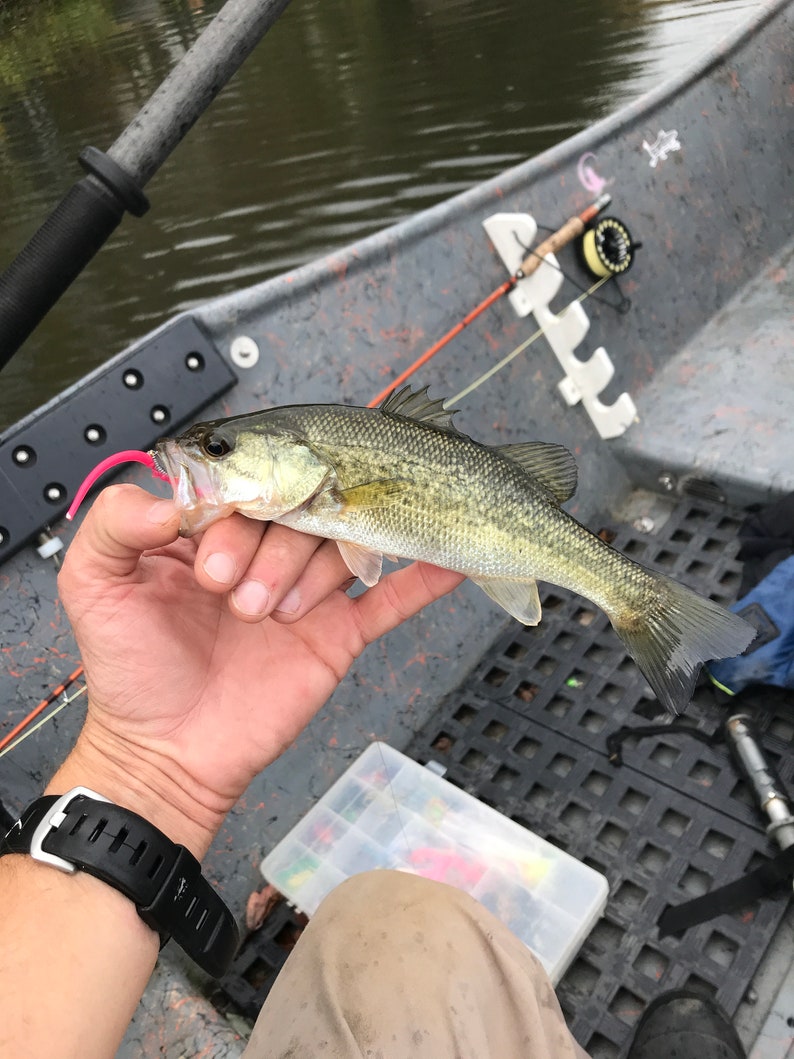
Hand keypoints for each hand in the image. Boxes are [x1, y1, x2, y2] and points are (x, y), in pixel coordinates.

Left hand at [56, 485, 462, 854]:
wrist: (167, 756)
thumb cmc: (130, 673)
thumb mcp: (93, 586)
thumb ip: (115, 522)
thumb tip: (172, 495)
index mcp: (214, 532)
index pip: (247, 487)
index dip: (235, 514)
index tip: (208, 564)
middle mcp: (265, 552)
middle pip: (301, 510)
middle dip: (271, 550)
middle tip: (234, 598)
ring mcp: (307, 591)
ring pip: (339, 547)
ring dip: (309, 576)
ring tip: (270, 618)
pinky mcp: (338, 634)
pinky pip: (389, 598)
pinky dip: (422, 576)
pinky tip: (450, 555)